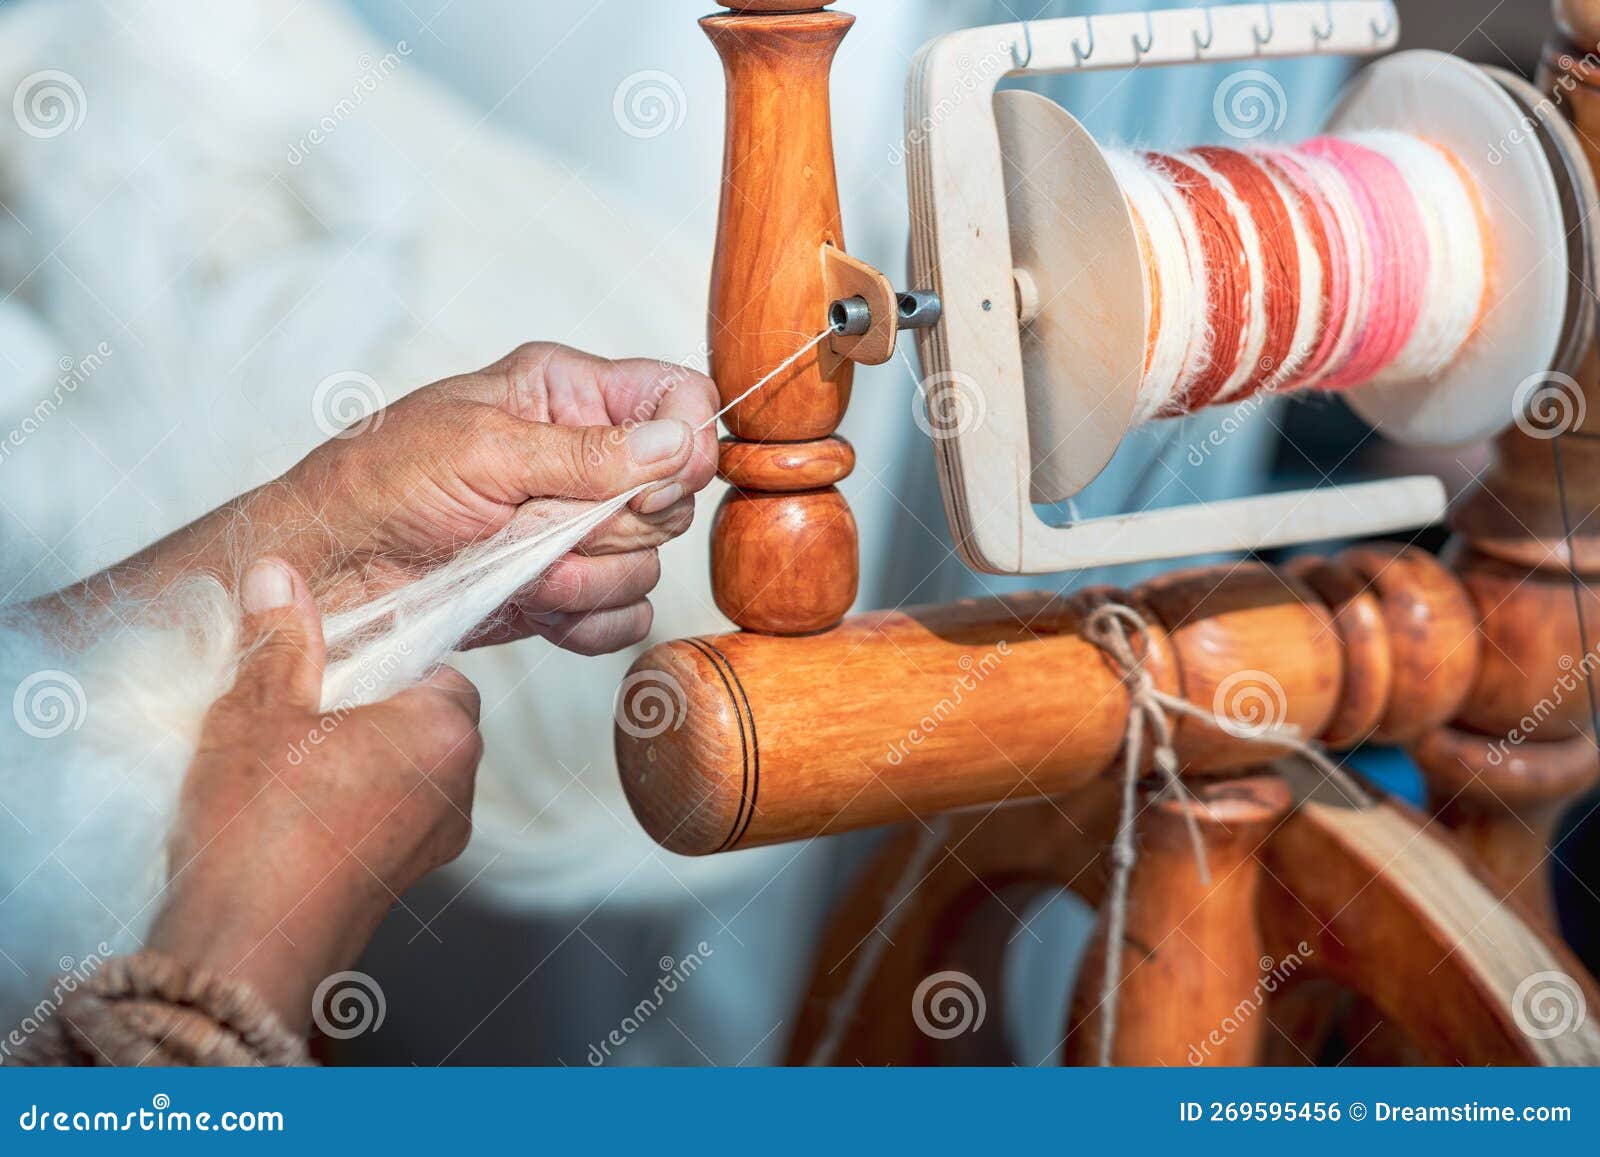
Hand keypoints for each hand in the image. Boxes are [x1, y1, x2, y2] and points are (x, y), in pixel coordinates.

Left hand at [108, 342, 719, 655]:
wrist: (331, 574)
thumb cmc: (381, 485)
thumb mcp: (482, 449)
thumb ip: (588, 451)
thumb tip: (677, 440)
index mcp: (567, 395)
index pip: (676, 398)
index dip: (683, 441)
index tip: (651, 478)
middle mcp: (585, 459)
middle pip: (673, 495)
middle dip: (613, 523)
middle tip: (541, 522)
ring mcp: (579, 530)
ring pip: (651, 562)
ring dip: (588, 577)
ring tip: (520, 569)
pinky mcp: (571, 594)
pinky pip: (628, 616)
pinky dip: (591, 622)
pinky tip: (542, 609)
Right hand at [148, 558, 484, 1028]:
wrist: (246, 947)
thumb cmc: (260, 828)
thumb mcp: (261, 708)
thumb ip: (281, 638)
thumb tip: (280, 577)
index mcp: (445, 733)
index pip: (440, 668)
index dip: (384, 662)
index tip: (332, 666)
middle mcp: (458, 788)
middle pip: (427, 720)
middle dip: (371, 710)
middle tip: (304, 711)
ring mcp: (435, 842)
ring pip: (409, 772)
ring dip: (361, 759)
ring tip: (291, 762)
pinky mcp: (404, 880)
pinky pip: (392, 818)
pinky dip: (354, 805)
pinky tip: (295, 809)